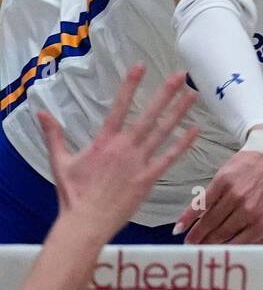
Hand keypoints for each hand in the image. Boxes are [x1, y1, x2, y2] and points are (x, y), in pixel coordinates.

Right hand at [36, 63, 199, 242]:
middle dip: (165, 94)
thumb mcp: (60, 161)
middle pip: (148, 115)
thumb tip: (41, 113)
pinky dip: (183, 144)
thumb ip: (54, 135)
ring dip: (178, 113)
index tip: (141, 67)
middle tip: (180, 75)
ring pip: (163, 132)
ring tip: (192, 95)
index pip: (118, 107)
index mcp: (103, 142)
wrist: (86, 222)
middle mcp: (124, 148)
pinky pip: (169, 158)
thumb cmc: (73, 193)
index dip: (130, 85)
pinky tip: (195, 130)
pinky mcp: (148, 178)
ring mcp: (139, 162)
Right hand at [174, 131, 262, 243]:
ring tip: (188, 242)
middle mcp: (249, 210)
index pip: (238, 244)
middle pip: (221, 234)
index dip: (222, 251)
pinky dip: (188, 216)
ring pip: (210, 221)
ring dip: (196, 234)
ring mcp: (235, 195)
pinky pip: (202, 203)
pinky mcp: (222, 181)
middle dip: (206, 244)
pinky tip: (179, 227)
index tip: (211, 257)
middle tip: (195, 251)